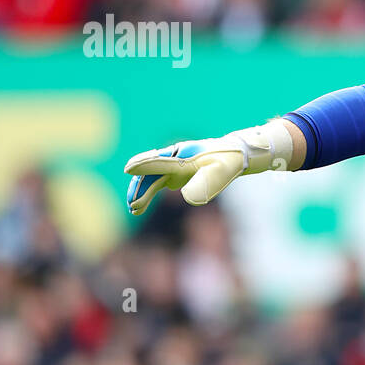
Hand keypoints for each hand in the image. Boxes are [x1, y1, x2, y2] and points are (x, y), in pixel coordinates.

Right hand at [124, 121, 292, 214]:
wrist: (235, 155)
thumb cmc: (228, 162)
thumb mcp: (221, 173)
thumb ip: (205, 183)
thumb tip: (186, 198)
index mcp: (184, 155)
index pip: (160, 162)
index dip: (144, 165)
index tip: (129, 169)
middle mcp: (174, 158)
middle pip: (151, 172)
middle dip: (140, 188)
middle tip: (133, 205)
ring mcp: (173, 165)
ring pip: (152, 178)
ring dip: (141, 193)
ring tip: (134, 209)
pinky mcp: (176, 172)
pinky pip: (157, 182)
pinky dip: (148, 193)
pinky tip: (140, 207)